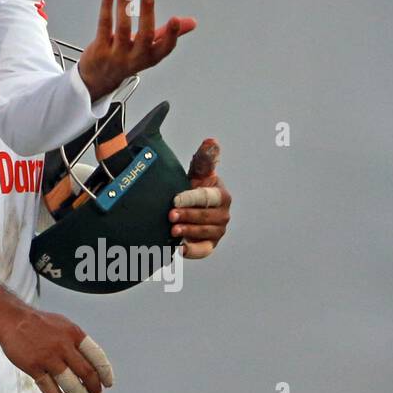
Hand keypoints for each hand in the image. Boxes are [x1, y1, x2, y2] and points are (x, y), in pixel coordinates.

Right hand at [0, 302, 114, 392]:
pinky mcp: (34, 367)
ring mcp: (49, 358)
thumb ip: (76, 342)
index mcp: (74, 333)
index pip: (97, 356)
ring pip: (72, 384)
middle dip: (94, 388)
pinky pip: (51, 389)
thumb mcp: (64, 325)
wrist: (12, 319)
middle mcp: (64, 345)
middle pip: (87, 373)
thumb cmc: (37, 323)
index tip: (107, 382)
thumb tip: (90, 362)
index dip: (105, 372)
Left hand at [77, 0, 195, 100]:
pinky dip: (106, 8)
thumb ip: (168, 34)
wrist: (99, 78)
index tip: (175, 18)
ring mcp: (116, 55)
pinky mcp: (99, 49)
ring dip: (124, 6)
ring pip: (122, 29)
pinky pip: (104, 26)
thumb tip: (193, 22)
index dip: (172, 35)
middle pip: (144, 36)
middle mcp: (135, 58)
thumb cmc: (128, 58)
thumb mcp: (150, 49)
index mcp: (151, 57)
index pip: (165, 48)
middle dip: (147, 13)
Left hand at [172, 137, 230, 256]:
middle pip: (207, 216)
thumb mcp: (197, 172)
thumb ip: (204, 159)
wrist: (184, 206)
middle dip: (188, 216)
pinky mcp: (209, 244)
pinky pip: (204, 250)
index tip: (174, 199)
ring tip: (172, 230)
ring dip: (189, 232)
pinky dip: (193, 251)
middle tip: (170, 215)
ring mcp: (217, 231)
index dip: (192, 198)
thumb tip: (212, 141)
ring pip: (205, 233)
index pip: (208, 197)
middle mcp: (223, 214)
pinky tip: (180, 249)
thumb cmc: (191, 186)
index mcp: (221, 195)